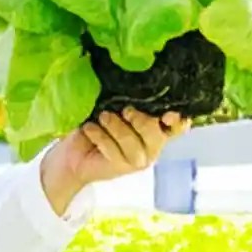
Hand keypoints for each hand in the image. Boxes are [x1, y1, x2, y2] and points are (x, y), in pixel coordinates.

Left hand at [39, 107, 191, 215]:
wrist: (73, 150)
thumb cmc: (97, 122)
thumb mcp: (113, 106)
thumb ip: (127, 100)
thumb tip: (131, 84)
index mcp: (156, 126)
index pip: (178, 125)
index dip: (178, 121)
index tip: (169, 114)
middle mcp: (152, 144)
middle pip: (156, 133)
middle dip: (141, 120)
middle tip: (125, 110)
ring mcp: (139, 159)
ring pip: (134, 144)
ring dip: (116, 127)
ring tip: (102, 116)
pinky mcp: (122, 168)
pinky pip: (115, 152)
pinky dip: (101, 137)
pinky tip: (89, 128)